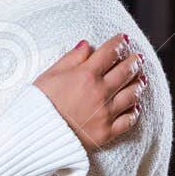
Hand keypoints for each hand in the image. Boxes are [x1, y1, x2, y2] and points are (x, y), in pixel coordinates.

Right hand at [32, 33, 145, 149]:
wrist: (33, 136)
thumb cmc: (37, 105)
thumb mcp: (49, 75)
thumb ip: (71, 59)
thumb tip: (87, 45)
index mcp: (86, 75)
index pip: (110, 53)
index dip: (119, 43)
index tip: (123, 39)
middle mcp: (100, 93)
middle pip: (126, 72)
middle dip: (134, 61)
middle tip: (138, 57)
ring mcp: (105, 114)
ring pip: (132, 95)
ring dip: (138, 84)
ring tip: (141, 79)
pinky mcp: (106, 133)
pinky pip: (128, 120)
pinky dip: (134, 111)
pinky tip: (135, 106)